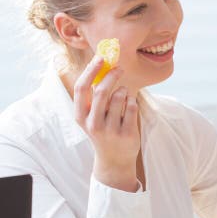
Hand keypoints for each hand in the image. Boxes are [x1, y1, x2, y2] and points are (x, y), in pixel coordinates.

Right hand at [74, 57, 139, 191]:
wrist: (114, 160)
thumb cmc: (103, 130)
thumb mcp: (93, 116)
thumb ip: (95, 95)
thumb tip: (104, 65)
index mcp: (80, 116)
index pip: (81, 88)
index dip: (91, 71)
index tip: (101, 58)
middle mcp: (92, 124)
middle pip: (101, 91)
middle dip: (112, 75)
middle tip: (120, 68)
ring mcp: (110, 130)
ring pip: (119, 98)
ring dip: (124, 91)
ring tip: (124, 95)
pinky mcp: (127, 134)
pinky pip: (132, 107)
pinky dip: (133, 101)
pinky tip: (130, 105)